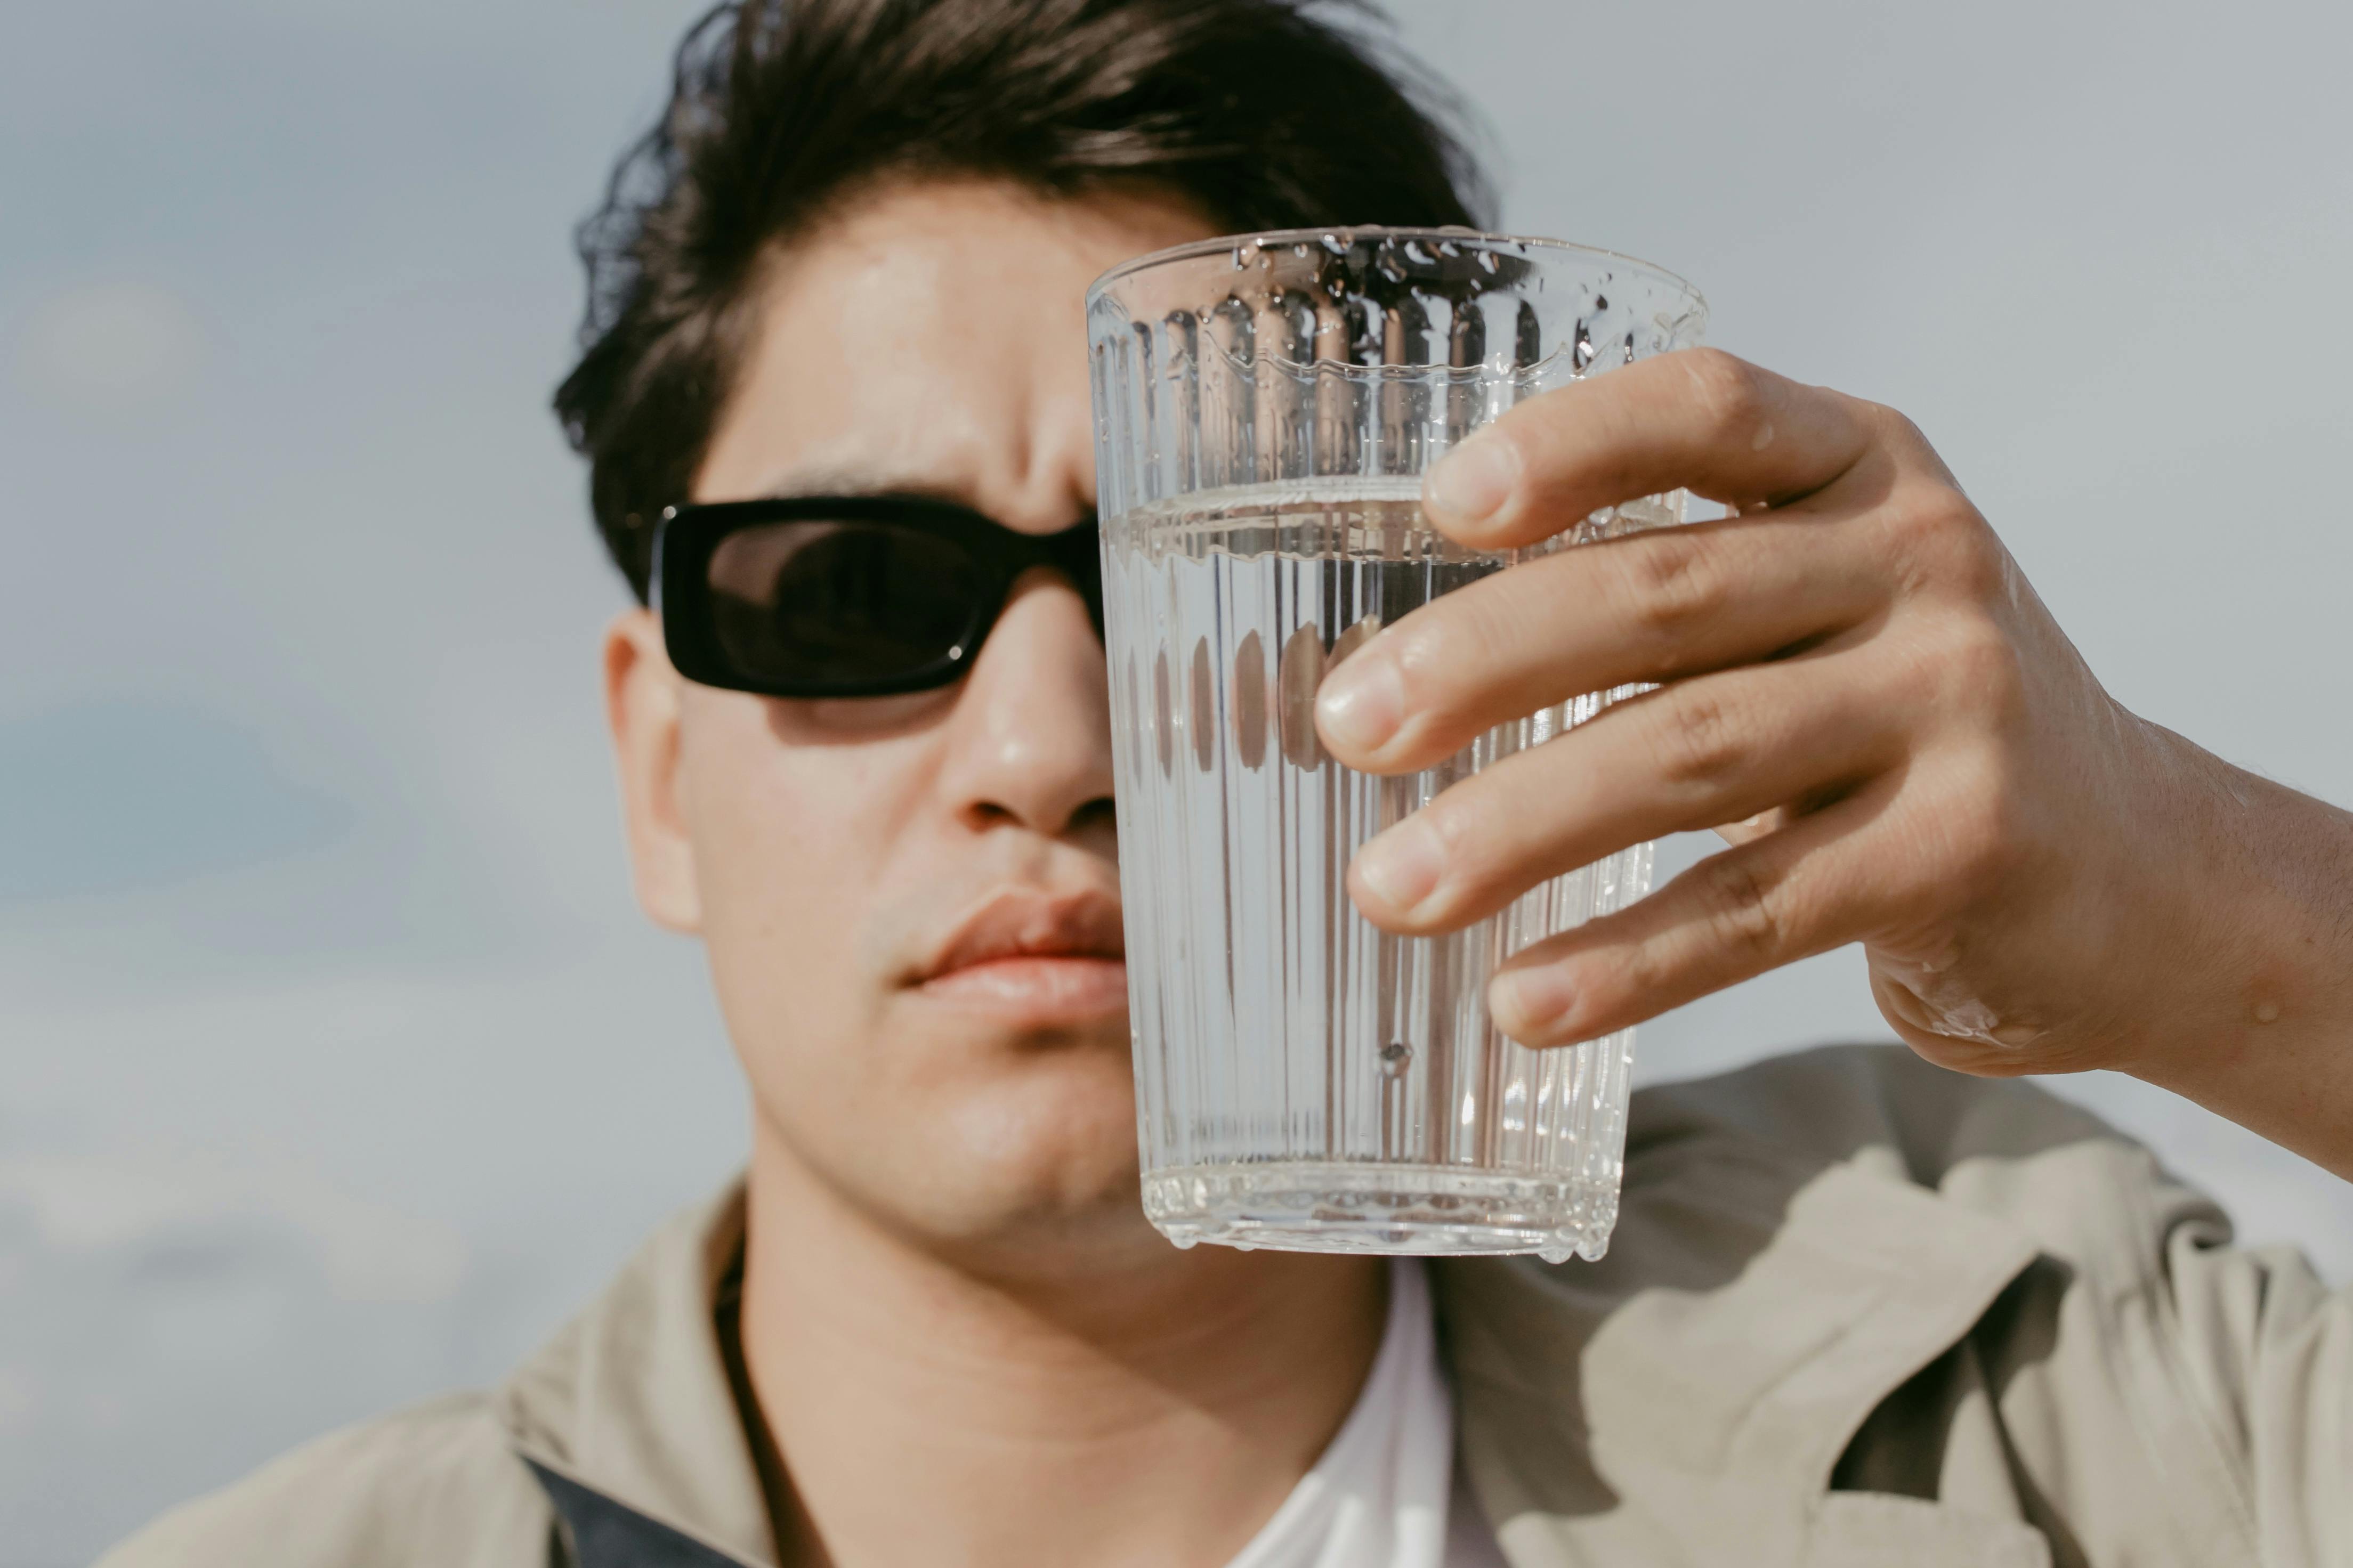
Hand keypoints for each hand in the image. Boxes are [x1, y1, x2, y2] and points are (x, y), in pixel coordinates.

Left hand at [1312, 348, 2352, 1171]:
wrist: (2134, 869)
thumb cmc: (1903, 718)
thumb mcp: (1818, 601)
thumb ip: (1665, 589)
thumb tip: (1399, 673)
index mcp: (1858, 466)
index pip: (1704, 410)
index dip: (1566, 446)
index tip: (1438, 509)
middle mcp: (1919, 558)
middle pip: (1661, 596)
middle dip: (1478, 664)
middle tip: (1342, 728)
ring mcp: (1955, 701)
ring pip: (1690, 754)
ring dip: (1515, 826)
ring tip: (1386, 888)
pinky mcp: (1968, 848)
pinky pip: (1759, 906)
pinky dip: (1627, 959)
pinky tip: (1521, 1000)